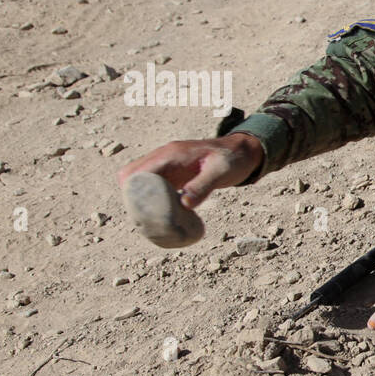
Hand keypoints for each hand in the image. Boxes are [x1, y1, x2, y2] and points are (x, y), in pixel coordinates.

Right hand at [116, 133, 263, 208]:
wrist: (242, 152)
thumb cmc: (232, 159)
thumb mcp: (221, 171)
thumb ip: (202, 186)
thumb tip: (184, 204)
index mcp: (171, 154)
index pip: (138, 171)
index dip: (133, 191)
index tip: (142, 212)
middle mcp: (164, 159)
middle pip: (132, 179)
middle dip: (133, 199)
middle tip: (146, 221)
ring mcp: (167, 168)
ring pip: (141, 185)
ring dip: (142, 202)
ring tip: (152, 224)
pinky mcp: (174, 177)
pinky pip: (155, 189)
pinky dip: (154, 202)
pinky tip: (164, 218)